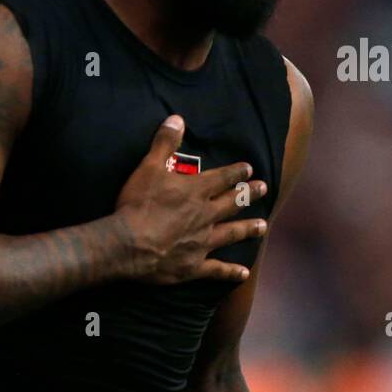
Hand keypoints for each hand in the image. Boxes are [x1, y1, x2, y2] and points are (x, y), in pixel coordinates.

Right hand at [113, 114, 267, 283]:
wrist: (127, 244)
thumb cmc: (137, 204)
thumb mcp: (148, 167)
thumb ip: (164, 144)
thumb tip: (177, 119)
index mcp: (195, 191)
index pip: (222, 178)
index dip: (236, 173)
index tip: (249, 169)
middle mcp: (205, 216)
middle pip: (232, 203)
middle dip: (248, 195)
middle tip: (264, 189)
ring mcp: (202, 243)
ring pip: (231, 234)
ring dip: (248, 229)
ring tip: (263, 226)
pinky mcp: (193, 266)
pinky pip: (216, 270)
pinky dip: (230, 272)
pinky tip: (244, 272)